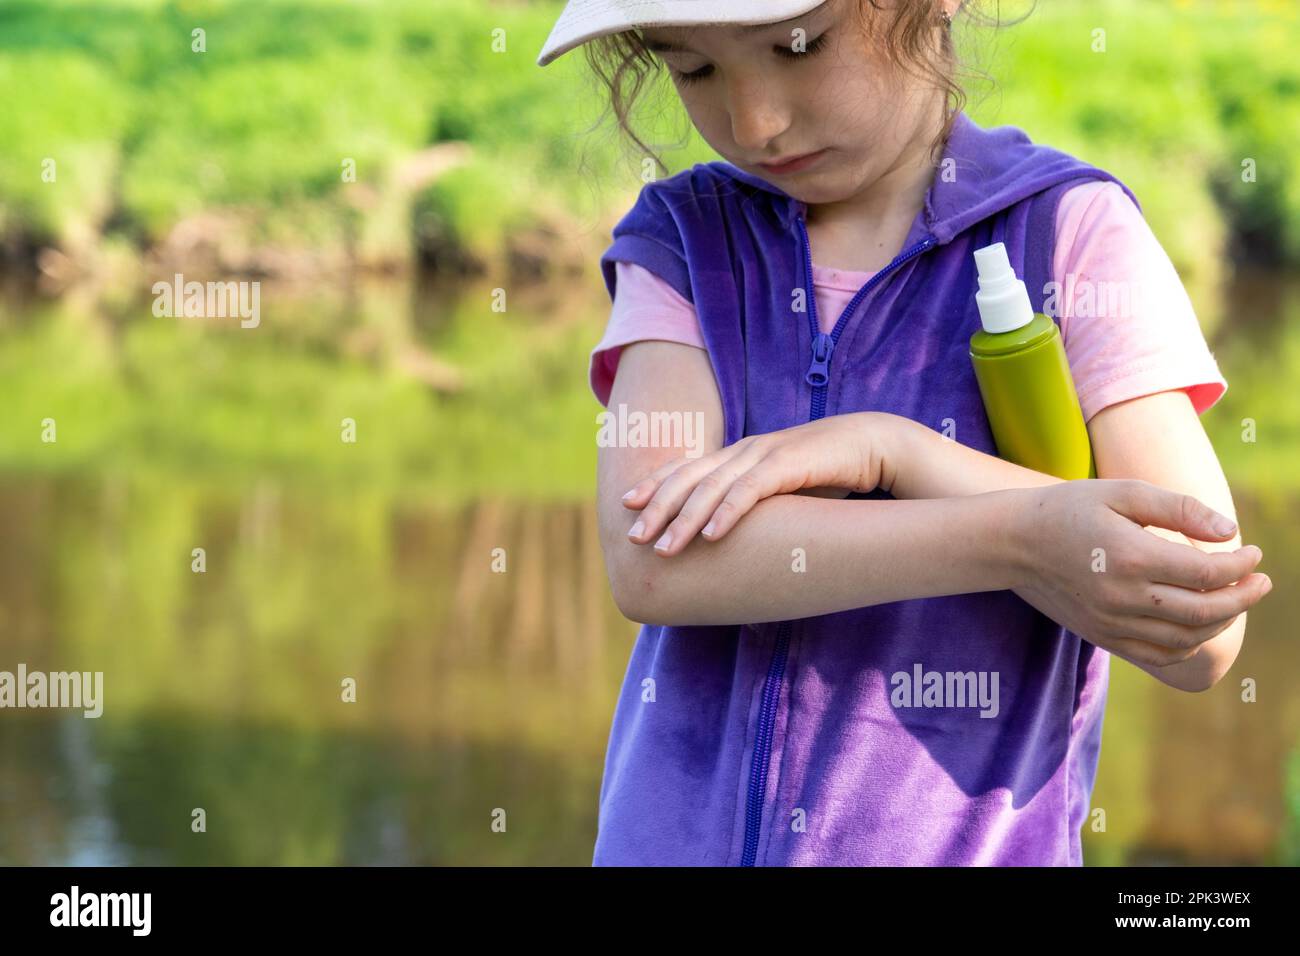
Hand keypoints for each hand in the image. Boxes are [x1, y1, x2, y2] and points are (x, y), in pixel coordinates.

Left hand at [622, 412, 889, 555]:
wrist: (873, 445)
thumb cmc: (828, 472)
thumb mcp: (781, 488)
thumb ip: (755, 504)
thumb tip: (730, 536)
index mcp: (739, 454)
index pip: (687, 468)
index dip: (655, 484)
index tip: (627, 505)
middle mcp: (745, 451)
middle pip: (689, 478)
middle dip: (657, 508)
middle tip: (633, 536)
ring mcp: (765, 454)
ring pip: (713, 487)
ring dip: (686, 519)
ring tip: (664, 547)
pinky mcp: (789, 464)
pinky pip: (751, 490)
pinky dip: (728, 512)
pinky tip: (712, 536)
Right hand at [1010, 479, 1271, 666]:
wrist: (1013, 542)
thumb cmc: (1069, 508)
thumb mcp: (1122, 492)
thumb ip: (1179, 508)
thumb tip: (1230, 531)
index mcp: (1131, 556)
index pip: (1206, 572)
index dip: (1240, 564)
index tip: (1254, 551)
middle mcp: (1122, 596)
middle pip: (1203, 611)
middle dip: (1242, 597)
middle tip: (1261, 581)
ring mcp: (1111, 621)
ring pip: (1186, 638)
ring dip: (1220, 621)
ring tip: (1234, 599)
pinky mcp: (1102, 635)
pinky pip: (1158, 655)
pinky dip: (1188, 644)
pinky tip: (1198, 624)